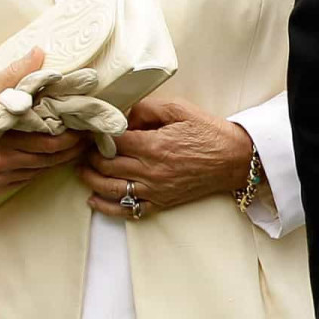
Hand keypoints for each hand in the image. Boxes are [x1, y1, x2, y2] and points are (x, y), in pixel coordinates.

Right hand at [0, 48, 85, 196]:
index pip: (51, 137)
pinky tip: (49, 157)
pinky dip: (39, 169)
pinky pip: (25, 180)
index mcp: (3, 134)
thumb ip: (15, 73)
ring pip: (40, 170)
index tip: (87, 122)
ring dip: (60, 158)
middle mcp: (0, 160)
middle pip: (50, 155)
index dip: (73, 131)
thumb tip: (40, 53)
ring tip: (77, 145)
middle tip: (89, 134)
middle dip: (73, 145)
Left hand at [77, 96, 252, 218]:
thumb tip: (122, 113)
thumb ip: (148, 108)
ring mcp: (154, 190)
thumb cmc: (209, 132)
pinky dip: (106, 207)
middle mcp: (151, 170)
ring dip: (91, 179)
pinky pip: (127, 210)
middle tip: (85, 147)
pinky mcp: (160, 202)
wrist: (235, 159)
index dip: (98, 135)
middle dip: (90, 156)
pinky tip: (94, 198)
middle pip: (106, 165)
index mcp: (155, 145)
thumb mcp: (181, 109)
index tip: (92, 131)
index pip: (112, 142)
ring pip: (110, 188)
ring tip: (84, 169)